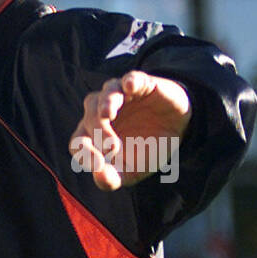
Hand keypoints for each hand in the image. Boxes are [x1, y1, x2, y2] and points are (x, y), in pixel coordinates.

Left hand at [69, 71, 191, 190]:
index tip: (98, 164)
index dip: (84, 152)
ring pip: (104, 94)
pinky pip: (130, 78)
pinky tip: (130, 88)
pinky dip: (129, 81)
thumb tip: (99, 175)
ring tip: (108, 114)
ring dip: (106, 103)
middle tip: (113, 147)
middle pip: (89, 118)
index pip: (77, 142)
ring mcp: (120, 96)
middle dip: (99, 132)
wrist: (179, 131)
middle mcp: (100, 113)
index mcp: (92, 135)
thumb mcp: (131, 172)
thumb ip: (111, 179)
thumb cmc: (146, 150)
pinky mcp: (141, 84)